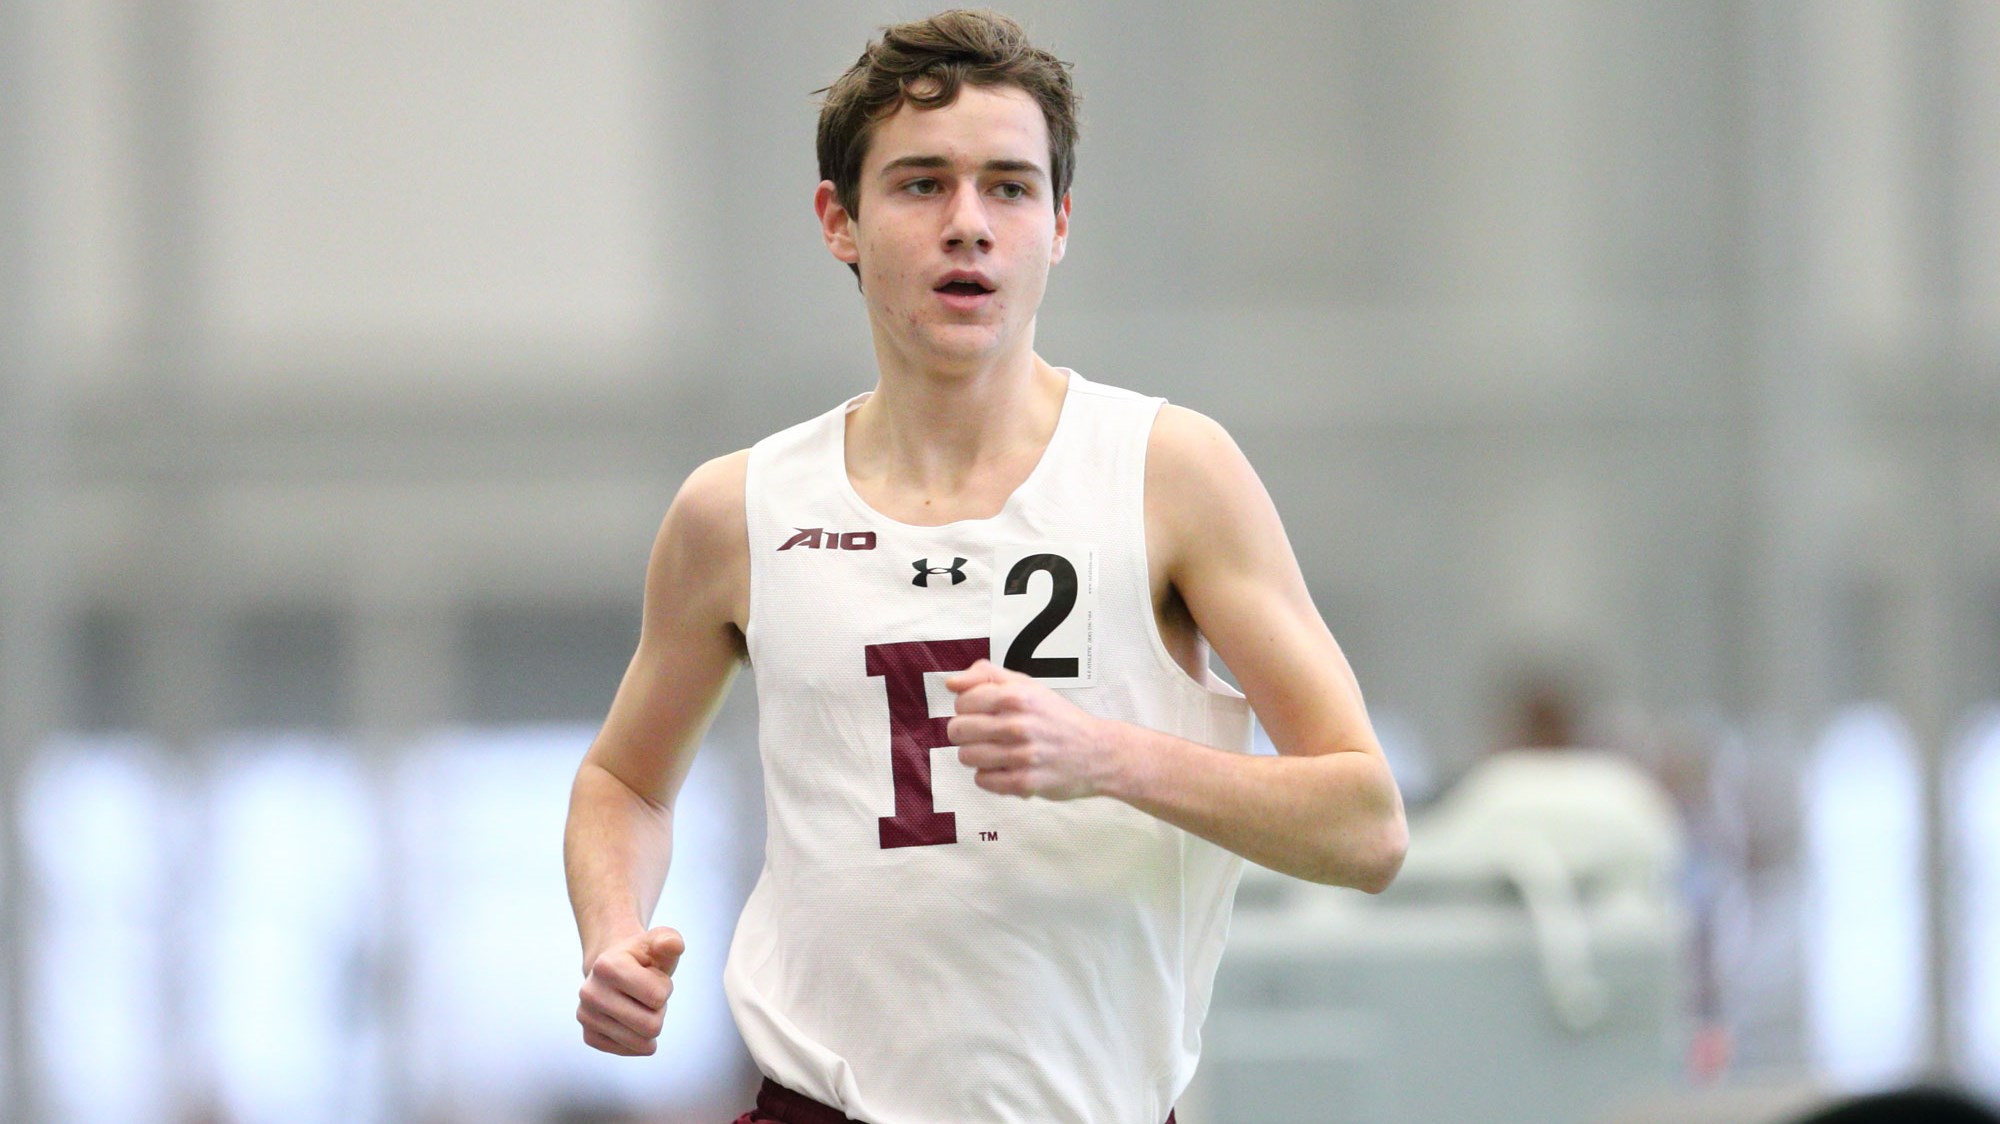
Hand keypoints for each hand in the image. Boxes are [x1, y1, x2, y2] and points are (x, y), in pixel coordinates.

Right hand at [577, 926, 683, 1055]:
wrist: (614, 968)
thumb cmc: (642, 956)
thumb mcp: (658, 941)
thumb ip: (669, 939)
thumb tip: (674, 945)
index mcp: (607, 966)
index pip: (657, 997)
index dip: (664, 987)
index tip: (652, 976)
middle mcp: (590, 993)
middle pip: (651, 1026)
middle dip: (659, 1011)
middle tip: (647, 996)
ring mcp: (586, 1017)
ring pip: (642, 1044)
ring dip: (649, 1025)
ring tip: (638, 1005)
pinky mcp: (589, 1037)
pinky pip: (630, 1051)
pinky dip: (639, 1038)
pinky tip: (629, 1019)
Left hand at [945, 659, 1115, 800]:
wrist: (1099, 752)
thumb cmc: (1059, 718)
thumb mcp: (1028, 685)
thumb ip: (988, 676)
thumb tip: (951, 682)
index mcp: (1018, 696)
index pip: (962, 701)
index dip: (967, 708)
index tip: (982, 712)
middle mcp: (1019, 725)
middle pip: (958, 730)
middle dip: (967, 732)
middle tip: (986, 734)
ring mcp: (1022, 756)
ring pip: (966, 756)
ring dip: (977, 755)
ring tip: (996, 752)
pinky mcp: (1025, 783)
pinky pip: (982, 780)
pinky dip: (990, 776)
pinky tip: (1005, 769)